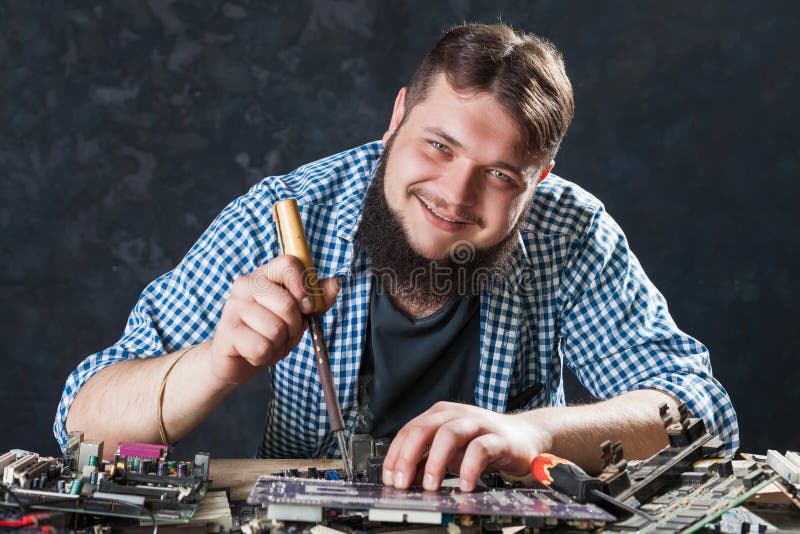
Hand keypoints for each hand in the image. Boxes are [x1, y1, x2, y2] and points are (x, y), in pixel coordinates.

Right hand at [207, 255, 339, 384]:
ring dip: (278, 344)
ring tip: (266, 342)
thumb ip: (316, 300)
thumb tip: (336, 282)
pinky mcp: (227, 330)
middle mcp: (246, 284)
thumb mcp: (297, 316)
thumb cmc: (268, 333)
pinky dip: (264, 357)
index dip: (304, 287)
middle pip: (288, 304)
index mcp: (265, 275)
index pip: (289, 263)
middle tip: (283, 333)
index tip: (307, 307)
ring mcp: (233, 306)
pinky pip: (261, 348)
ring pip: (276, 329)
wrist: (236, 360)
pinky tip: (253, 352)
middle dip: (294, 327)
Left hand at [381, 401, 549, 491]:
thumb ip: (427, 462)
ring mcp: (477, 424)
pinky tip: (464, 484)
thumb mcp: (449, 452)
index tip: (389, 478)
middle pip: (423, 429)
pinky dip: (469, 468)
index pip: (409, 431)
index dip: (395, 455)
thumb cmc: (484, 442)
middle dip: (408, 457)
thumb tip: (403, 479)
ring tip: (431, 486)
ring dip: (435, 461)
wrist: (524, 437)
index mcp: (440, 416)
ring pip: (449, 434)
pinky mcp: (498, 438)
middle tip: (402, 483)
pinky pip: (481, 449)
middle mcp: (456, 415)